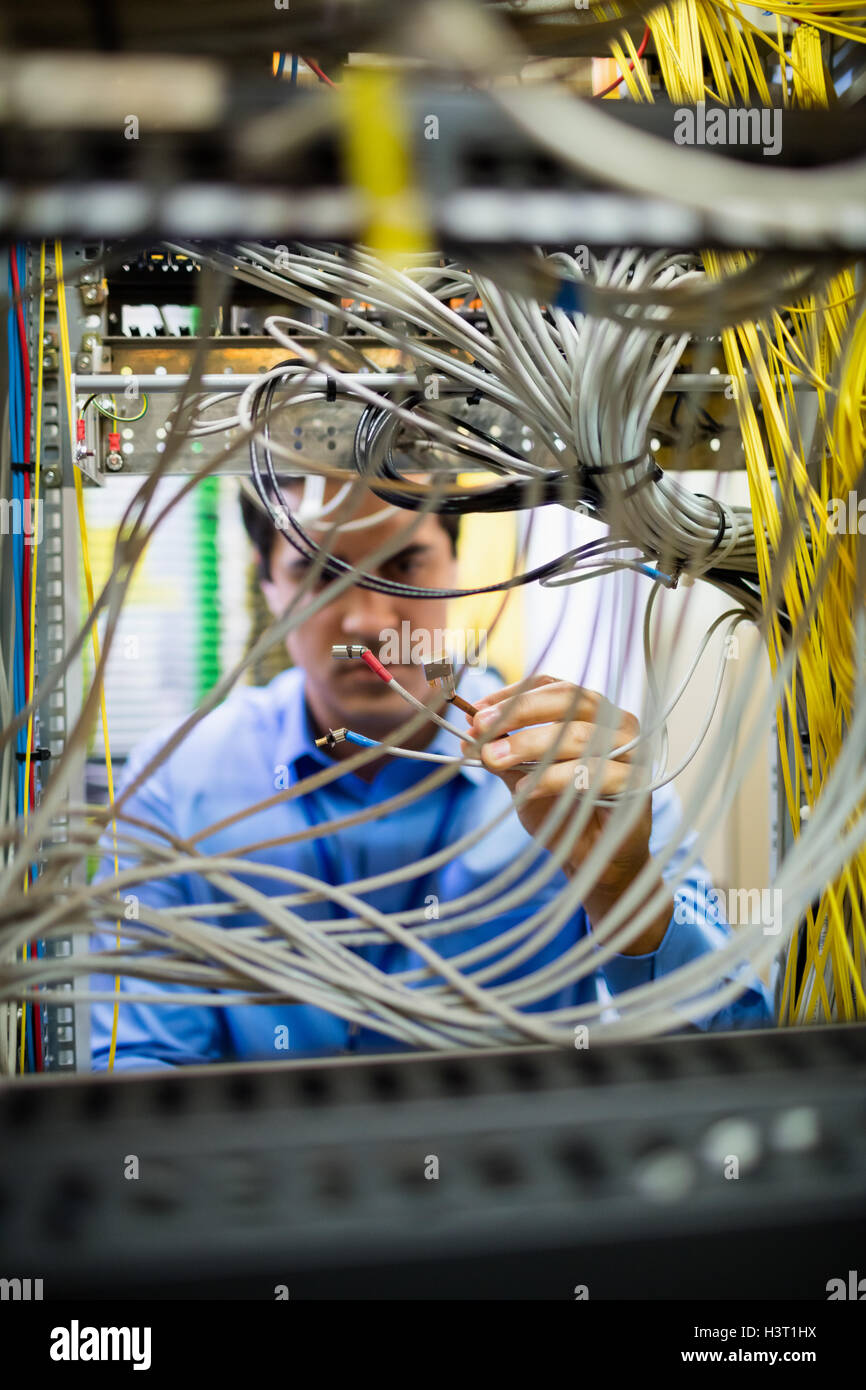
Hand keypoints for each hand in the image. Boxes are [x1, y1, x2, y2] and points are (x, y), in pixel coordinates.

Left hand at [462, 675, 672, 953]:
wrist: (596, 860)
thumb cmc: (564, 812)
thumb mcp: (525, 777)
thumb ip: (502, 753)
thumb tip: (469, 734)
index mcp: (593, 712)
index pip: (554, 686)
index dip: (513, 693)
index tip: (476, 711)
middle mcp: (617, 722)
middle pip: (571, 700)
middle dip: (520, 712)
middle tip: (482, 728)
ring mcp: (633, 752)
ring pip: (581, 735)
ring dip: (530, 743)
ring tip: (494, 758)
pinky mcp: (637, 784)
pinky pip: (595, 773)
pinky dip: (555, 778)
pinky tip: (526, 788)